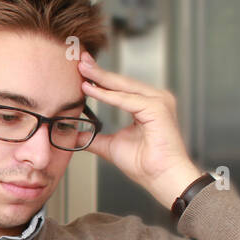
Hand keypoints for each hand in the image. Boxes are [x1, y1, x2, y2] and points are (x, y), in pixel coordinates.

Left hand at [77, 51, 202, 207]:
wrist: (162, 179)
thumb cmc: (146, 165)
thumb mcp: (112, 146)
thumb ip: (95, 138)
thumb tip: (77, 136)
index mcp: (148, 105)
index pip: (120, 87)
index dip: (100, 78)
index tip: (82, 70)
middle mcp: (156, 99)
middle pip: (122, 82)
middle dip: (99, 71)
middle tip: (80, 60)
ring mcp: (159, 101)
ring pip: (123, 86)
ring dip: (101, 78)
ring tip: (82, 69)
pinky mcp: (157, 108)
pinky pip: (126, 99)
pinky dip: (107, 95)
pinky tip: (91, 89)